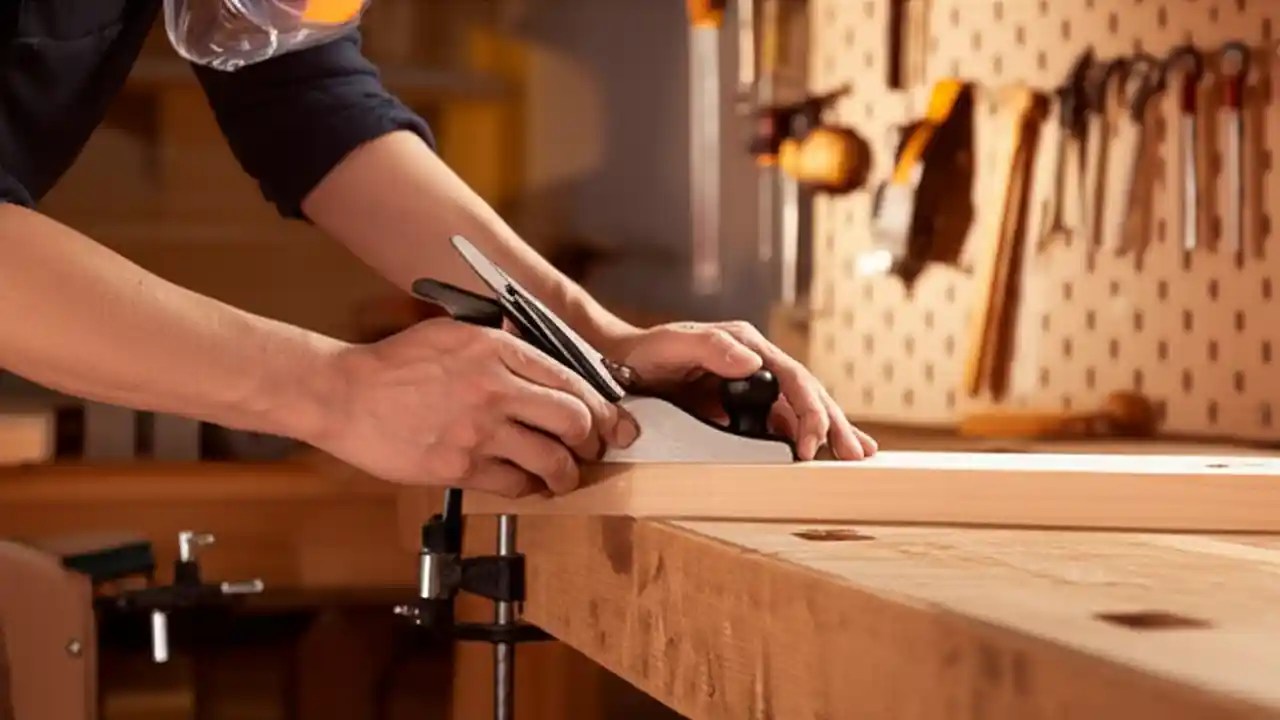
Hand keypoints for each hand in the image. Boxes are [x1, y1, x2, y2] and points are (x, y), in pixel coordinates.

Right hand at [313, 318, 637, 496]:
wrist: (345, 394)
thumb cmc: (397, 364)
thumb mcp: (454, 332)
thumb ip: (501, 342)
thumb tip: (542, 352)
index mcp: (497, 350)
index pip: (573, 380)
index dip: (602, 408)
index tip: (612, 422)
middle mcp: (495, 389)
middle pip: (574, 421)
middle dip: (593, 441)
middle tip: (591, 449)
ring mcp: (479, 430)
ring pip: (551, 460)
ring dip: (566, 473)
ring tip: (563, 476)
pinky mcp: (460, 466)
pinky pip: (515, 484)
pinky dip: (529, 487)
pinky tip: (527, 483)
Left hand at [605, 321, 876, 460]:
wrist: (622, 365)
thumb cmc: (645, 352)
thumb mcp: (673, 344)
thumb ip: (711, 348)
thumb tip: (754, 362)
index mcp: (746, 346)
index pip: (791, 378)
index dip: (808, 410)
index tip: (811, 443)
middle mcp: (757, 363)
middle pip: (806, 394)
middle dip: (833, 423)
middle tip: (855, 454)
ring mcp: (753, 385)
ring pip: (800, 410)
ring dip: (829, 431)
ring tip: (856, 454)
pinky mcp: (745, 406)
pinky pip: (782, 422)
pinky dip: (807, 436)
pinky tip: (826, 451)